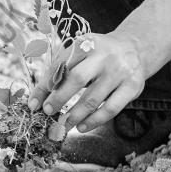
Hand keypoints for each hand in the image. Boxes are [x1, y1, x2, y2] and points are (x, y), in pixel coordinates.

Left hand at [28, 31, 149, 134]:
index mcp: (85, 44)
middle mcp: (103, 56)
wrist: (136, 48)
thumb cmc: (98, 55)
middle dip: (59, 98)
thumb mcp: (81, 53)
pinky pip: (110, 109)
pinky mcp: (132, 87)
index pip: (60, 66)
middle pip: (77, 79)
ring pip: (93, 98)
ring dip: (75, 115)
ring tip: (63, 125)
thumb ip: (60, 70)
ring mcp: (120, 71)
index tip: (34, 104)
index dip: (45, 86)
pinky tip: (82, 127)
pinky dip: (94, 121)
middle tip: (48, 113)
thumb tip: (37, 99)